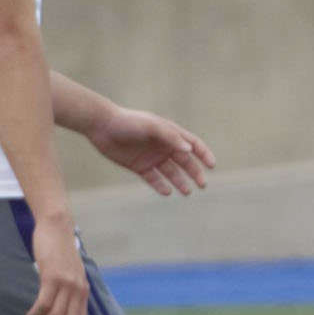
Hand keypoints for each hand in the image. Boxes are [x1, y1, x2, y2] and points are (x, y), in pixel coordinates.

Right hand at [24, 212, 89, 314]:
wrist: (58, 226)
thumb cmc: (60, 250)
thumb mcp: (70, 272)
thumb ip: (69, 288)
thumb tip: (61, 307)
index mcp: (83, 290)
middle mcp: (78, 289)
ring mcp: (66, 283)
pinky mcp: (52, 276)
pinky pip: (45, 302)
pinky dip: (36, 314)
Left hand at [86, 106, 214, 195]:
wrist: (102, 126)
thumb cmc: (129, 122)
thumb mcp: (151, 126)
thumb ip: (170, 137)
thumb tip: (189, 150)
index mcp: (170, 134)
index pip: (193, 144)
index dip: (204, 154)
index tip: (211, 166)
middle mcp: (163, 146)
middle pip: (184, 161)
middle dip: (195, 173)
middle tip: (202, 185)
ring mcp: (151, 157)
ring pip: (171, 172)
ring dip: (180, 182)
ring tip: (187, 192)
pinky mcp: (139, 166)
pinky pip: (153, 178)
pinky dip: (160, 186)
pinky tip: (167, 192)